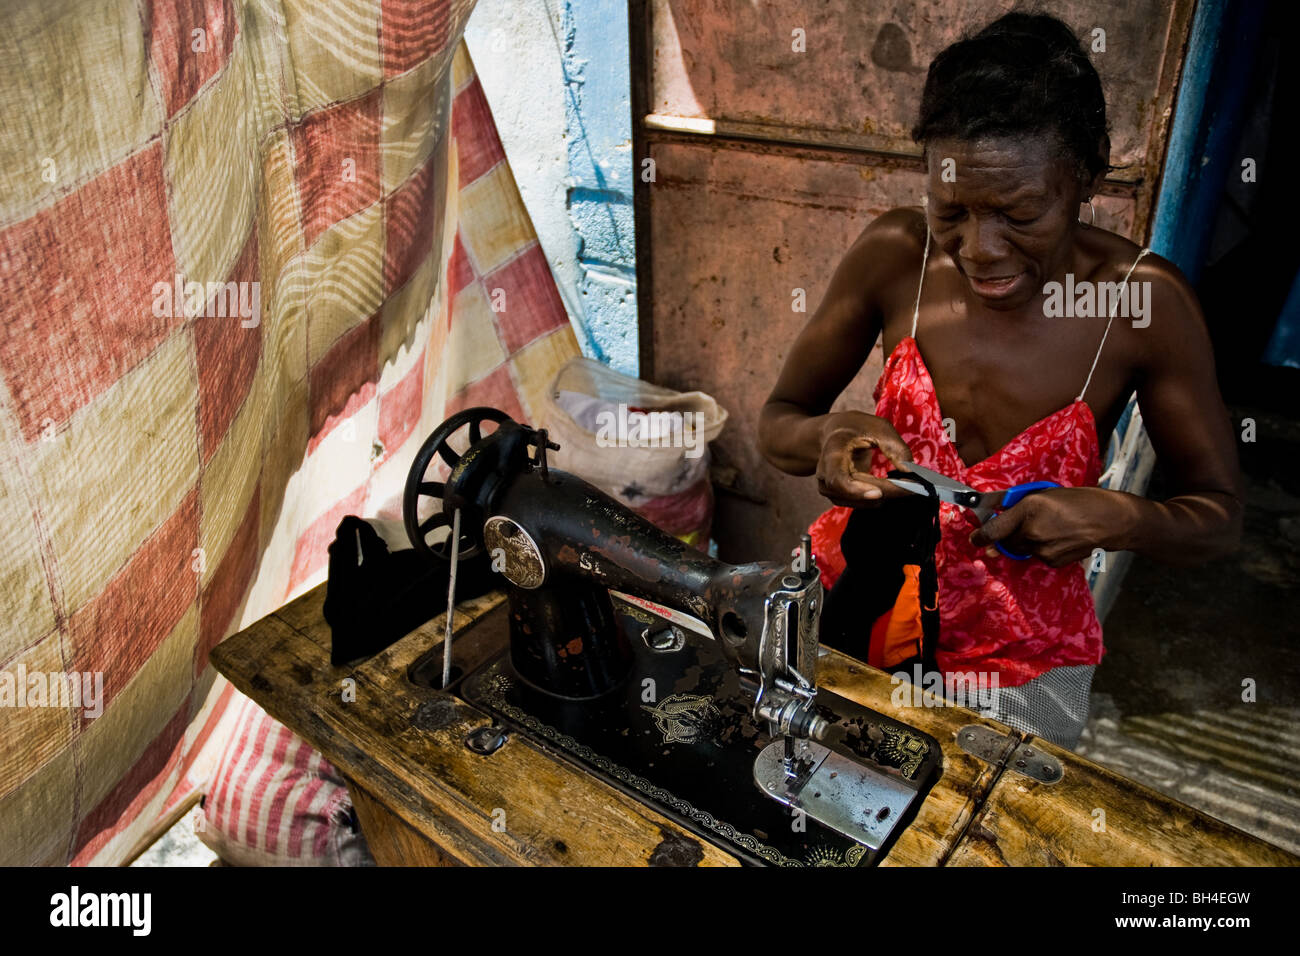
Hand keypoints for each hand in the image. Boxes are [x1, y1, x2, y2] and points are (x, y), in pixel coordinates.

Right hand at [815, 412, 913, 506]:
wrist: (834, 433)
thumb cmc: (856, 427)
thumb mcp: (878, 427)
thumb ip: (894, 447)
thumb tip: (910, 472)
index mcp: (832, 453)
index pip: (838, 480)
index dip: (857, 491)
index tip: (880, 493)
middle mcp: (825, 474)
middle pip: (854, 493)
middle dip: (886, 492)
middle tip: (915, 488)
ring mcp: (828, 488)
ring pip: (859, 502)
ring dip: (885, 495)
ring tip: (906, 485)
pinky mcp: (838, 496)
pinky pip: (861, 502)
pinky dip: (879, 497)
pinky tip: (894, 488)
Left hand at [969, 486, 1129, 565]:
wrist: (1111, 521)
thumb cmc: (1079, 501)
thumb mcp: (1044, 493)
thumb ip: (1016, 503)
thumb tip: (992, 508)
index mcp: (1029, 509)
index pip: (994, 529)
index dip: (980, 536)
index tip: (974, 539)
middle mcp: (1032, 531)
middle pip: (1005, 541)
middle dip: (1006, 536)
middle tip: (1021, 526)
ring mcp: (1042, 549)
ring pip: (1021, 549)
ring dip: (1025, 541)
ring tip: (1048, 528)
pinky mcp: (1052, 561)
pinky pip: (1036, 556)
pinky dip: (1040, 548)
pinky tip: (1058, 538)